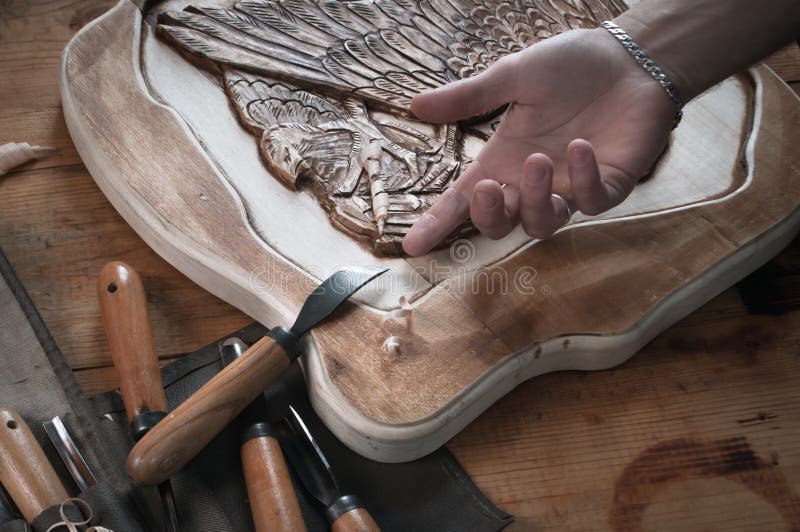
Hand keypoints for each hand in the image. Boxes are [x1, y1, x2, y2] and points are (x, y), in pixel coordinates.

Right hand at [401, 28, 677, 255]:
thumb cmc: (571, 65)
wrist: (630, 56)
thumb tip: (416, 105)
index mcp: (503, 158)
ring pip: (542, 224)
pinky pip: (591, 202)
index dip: (438, 223)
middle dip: (490, 215)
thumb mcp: (514, 75)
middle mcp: (532, 181)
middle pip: (500, 223)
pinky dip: (584, 179)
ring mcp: (570, 187)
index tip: (413, 245)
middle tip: (490, 188)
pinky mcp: (610, 185)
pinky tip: (582, 146)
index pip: (463, 199)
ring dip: (535, 199)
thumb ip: (470, 96)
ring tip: (539, 159)